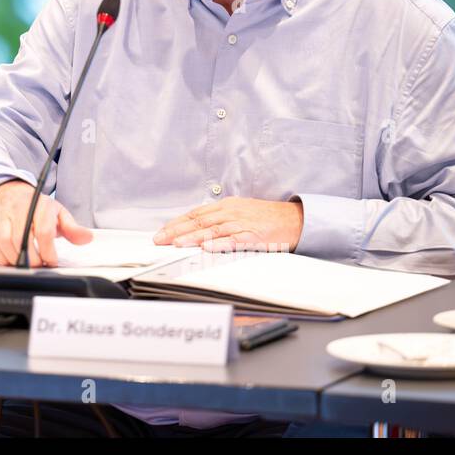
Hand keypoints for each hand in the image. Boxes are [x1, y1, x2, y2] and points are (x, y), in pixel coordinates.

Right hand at [0, 180, 92, 266]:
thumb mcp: (58, 212)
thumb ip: (72, 228)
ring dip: (16, 259)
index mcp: (40, 205)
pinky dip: (0, 256)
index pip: (43, 231)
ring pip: (5, 241)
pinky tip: (10, 261)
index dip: (48, 251)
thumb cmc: (36, 206)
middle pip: (23, 239)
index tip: (52, 261)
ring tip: (26, 265)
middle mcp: (19, 208)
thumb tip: (87, 238)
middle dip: (32, 259)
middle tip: (39, 266)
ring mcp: (3, 215)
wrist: (10, 191)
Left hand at [153, 196, 302, 251]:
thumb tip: (197, 230)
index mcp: (226, 206)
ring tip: (177, 244)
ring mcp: (242, 223)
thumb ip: (219, 219)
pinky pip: (235, 240)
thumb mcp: (239, 213)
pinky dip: (220, 243)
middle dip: (177, 231)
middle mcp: (231, 212)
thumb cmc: (266, 218)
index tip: (161, 232)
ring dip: (193, 237)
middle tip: (160, 240)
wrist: (294, 220)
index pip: (195, 214)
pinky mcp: (254, 235)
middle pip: (199, 221)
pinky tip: (208, 247)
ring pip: (213, 230)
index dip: (177, 223)